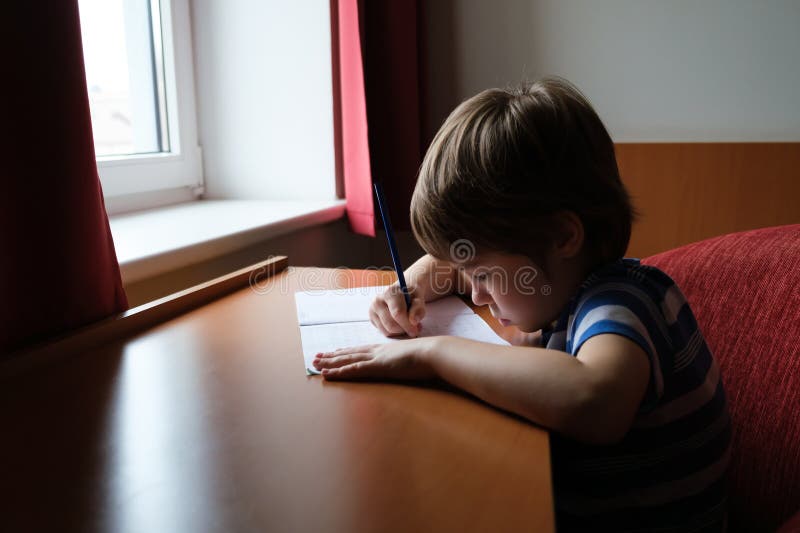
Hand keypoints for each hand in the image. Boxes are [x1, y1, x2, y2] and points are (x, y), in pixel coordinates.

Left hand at [312, 338, 436, 380]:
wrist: (435, 352)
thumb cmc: (429, 356)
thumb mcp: (414, 358)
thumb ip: (406, 361)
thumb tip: (407, 364)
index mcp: (385, 350)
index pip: (361, 350)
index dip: (346, 352)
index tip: (334, 352)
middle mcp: (377, 351)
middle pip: (350, 353)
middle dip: (332, 356)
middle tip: (316, 357)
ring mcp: (376, 358)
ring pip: (347, 360)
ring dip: (330, 363)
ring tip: (315, 364)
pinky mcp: (378, 367)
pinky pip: (354, 370)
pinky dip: (339, 372)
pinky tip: (328, 373)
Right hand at [369, 283, 425, 337]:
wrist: (403, 291)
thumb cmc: (411, 294)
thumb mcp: (419, 297)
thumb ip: (418, 308)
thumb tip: (414, 321)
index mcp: (389, 293)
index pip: (397, 313)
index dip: (408, 324)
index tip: (417, 329)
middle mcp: (378, 301)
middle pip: (391, 325)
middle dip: (404, 329)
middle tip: (415, 328)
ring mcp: (373, 311)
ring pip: (387, 331)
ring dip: (400, 332)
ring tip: (408, 325)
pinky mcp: (372, 319)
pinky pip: (385, 332)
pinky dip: (395, 333)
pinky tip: (401, 325)